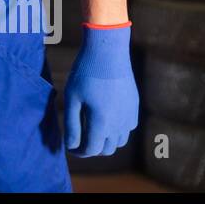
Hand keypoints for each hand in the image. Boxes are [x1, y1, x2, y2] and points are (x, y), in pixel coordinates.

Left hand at [62, 24, 138, 156]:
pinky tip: (106, 118)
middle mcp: (119, 124)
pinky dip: (117, 130)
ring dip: (106, 141)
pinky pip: (128, 128)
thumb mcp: (72, 98)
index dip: (79, 151)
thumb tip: (72, 146)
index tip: (70, 146)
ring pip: (119, 141)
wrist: (108, 52)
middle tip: (79, 139)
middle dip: (92, 148)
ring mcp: (130, 115)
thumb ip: (72, 125)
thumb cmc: (85, 73)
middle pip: (106, 149)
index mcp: (102, 123)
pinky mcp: (134, 106)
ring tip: (91, 129)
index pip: (91, 150)